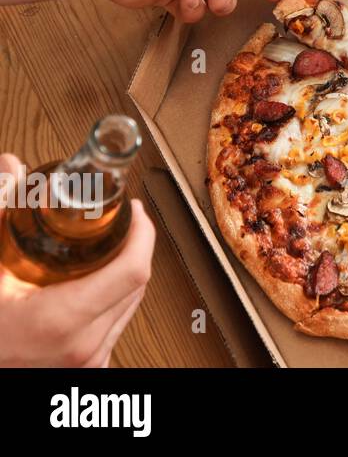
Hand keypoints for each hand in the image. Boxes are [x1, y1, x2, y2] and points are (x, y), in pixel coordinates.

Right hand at [0, 154, 154, 366]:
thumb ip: (2, 212)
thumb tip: (10, 169)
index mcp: (61, 320)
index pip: (133, 270)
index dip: (142, 234)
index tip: (135, 213)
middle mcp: (82, 344)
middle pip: (136, 283)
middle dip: (133, 247)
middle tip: (122, 223)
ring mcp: (87, 361)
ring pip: (131, 305)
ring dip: (125, 274)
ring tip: (109, 249)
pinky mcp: (88, 368)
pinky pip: (117, 326)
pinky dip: (114, 301)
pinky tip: (96, 286)